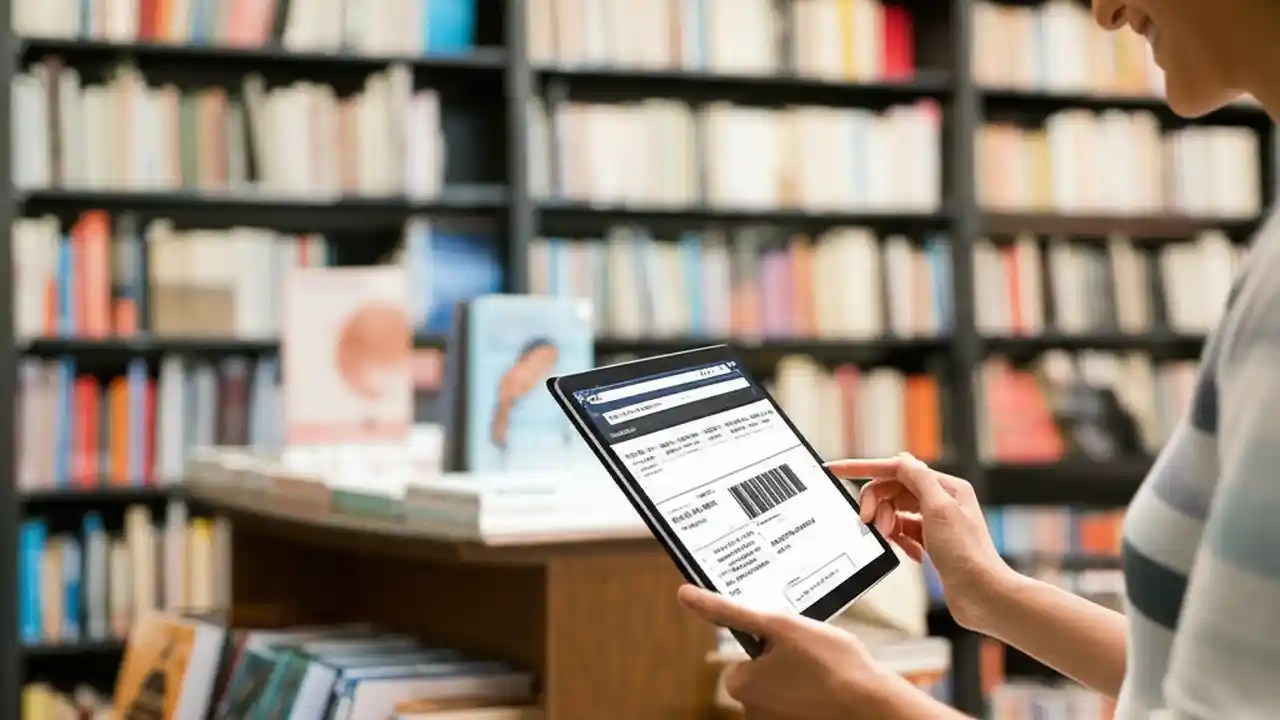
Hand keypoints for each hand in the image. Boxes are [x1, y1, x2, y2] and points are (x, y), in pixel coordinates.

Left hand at [677, 585, 906, 718]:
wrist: (873, 706)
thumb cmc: (832, 663)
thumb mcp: (781, 625)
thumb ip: (731, 610)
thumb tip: (684, 594)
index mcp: (739, 684)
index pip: (749, 648)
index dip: (774, 639)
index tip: (799, 645)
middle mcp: (750, 710)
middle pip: (765, 667)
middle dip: (786, 658)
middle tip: (814, 654)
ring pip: (784, 685)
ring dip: (801, 676)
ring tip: (826, 672)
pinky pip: (799, 702)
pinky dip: (812, 694)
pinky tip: (830, 688)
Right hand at [827, 453, 1015, 632]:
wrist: (982, 594)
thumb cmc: (966, 553)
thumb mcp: (939, 509)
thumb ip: (918, 478)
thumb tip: (899, 459)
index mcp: (946, 487)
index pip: (897, 468)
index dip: (864, 468)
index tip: (836, 470)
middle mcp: (941, 501)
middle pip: (892, 491)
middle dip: (877, 504)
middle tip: (868, 522)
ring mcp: (936, 523)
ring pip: (896, 512)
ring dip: (887, 524)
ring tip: (890, 540)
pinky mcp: (932, 543)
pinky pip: (904, 533)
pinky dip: (900, 540)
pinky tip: (908, 553)